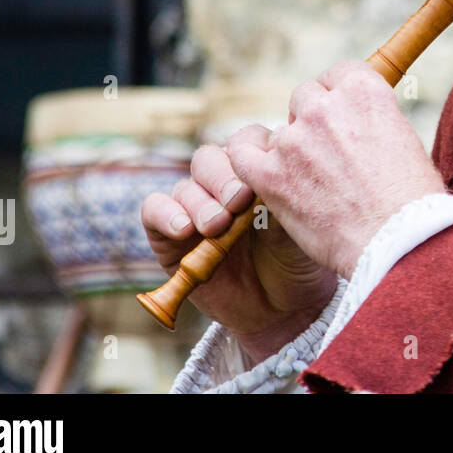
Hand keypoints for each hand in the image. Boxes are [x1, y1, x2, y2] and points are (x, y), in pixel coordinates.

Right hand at [141, 144, 337, 360]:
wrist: (282, 310)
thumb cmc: (297, 262)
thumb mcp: (297, 229)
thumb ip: (279, 201)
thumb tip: (267, 177)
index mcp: (258, 171)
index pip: (247, 142)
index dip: (252, 153)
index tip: (264, 179)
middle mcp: (223, 183)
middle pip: (212, 157)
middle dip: (223, 177)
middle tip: (238, 201)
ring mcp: (195, 206)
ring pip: (187, 184)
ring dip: (200, 202)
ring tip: (217, 225)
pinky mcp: (168, 234)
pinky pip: (154, 209)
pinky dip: (166, 214)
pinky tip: (185, 229)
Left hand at [225, 59, 445, 280]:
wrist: (399, 241)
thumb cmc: (412, 200)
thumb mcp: (404, 140)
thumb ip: (374, 121)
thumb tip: (360, 125)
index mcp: (363, 91)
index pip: (338, 74)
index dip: (338, 96)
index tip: (342, 115)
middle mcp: (325, 108)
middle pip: (305, 98)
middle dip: (314, 121)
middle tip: (328, 153)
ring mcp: (295, 140)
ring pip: (280, 131)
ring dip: (292, 149)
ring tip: (311, 181)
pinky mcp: (271, 175)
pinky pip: (242, 154)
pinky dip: (250, 159)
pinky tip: (262, 172)